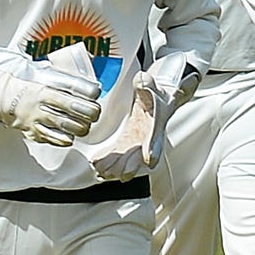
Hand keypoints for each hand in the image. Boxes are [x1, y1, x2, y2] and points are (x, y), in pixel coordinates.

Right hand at [0, 47, 101, 145]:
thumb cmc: (25, 84)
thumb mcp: (42, 73)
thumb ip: (62, 76)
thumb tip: (87, 72)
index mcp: (44, 86)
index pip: (74, 87)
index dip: (90, 91)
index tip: (95, 92)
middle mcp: (40, 103)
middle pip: (74, 110)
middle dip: (90, 113)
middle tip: (93, 112)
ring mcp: (36, 119)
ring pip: (68, 128)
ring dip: (81, 127)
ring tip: (84, 124)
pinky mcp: (33, 132)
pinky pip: (56, 139)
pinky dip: (67, 138)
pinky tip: (69, 133)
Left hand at [88, 54, 200, 179]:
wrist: (159, 98)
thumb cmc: (157, 92)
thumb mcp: (152, 85)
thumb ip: (147, 83)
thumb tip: (142, 79)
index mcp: (157, 123)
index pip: (156, 137)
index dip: (152, 148)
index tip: (148, 159)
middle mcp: (149, 137)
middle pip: (142, 155)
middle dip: (131, 166)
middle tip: (121, 175)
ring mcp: (138, 142)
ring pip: (128, 159)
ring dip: (117, 168)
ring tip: (102, 173)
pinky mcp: (128, 142)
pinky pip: (118, 155)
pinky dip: (108, 161)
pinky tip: (96, 165)